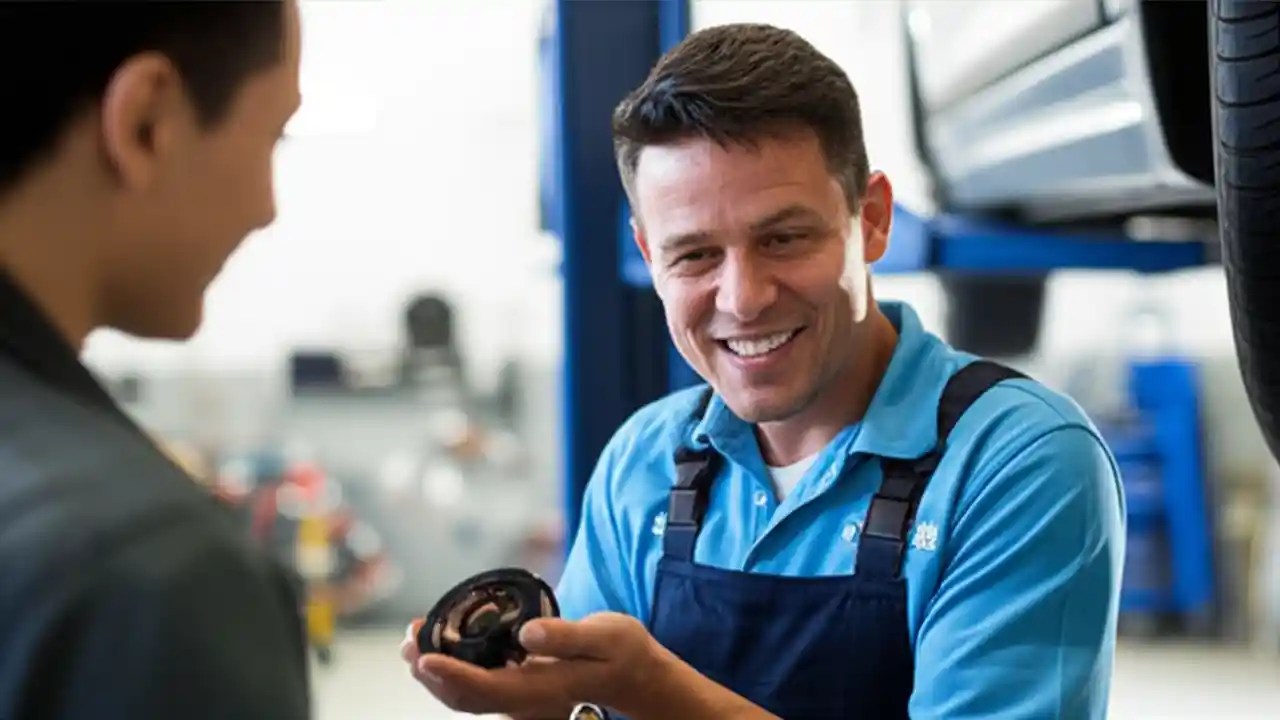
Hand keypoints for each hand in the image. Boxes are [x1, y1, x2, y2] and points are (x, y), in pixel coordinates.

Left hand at [399, 611, 666, 716]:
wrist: (636, 676)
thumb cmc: (623, 652)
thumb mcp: (606, 635)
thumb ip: (566, 635)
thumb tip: (526, 634)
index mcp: (544, 690)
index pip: (488, 689)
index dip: (453, 675)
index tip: (425, 657)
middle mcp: (527, 701)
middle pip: (467, 699)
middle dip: (431, 674)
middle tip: (407, 641)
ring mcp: (521, 697)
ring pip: (467, 696)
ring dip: (436, 672)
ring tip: (413, 639)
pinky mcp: (519, 686)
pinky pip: (476, 684)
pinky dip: (452, 667)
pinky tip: (442, 643)